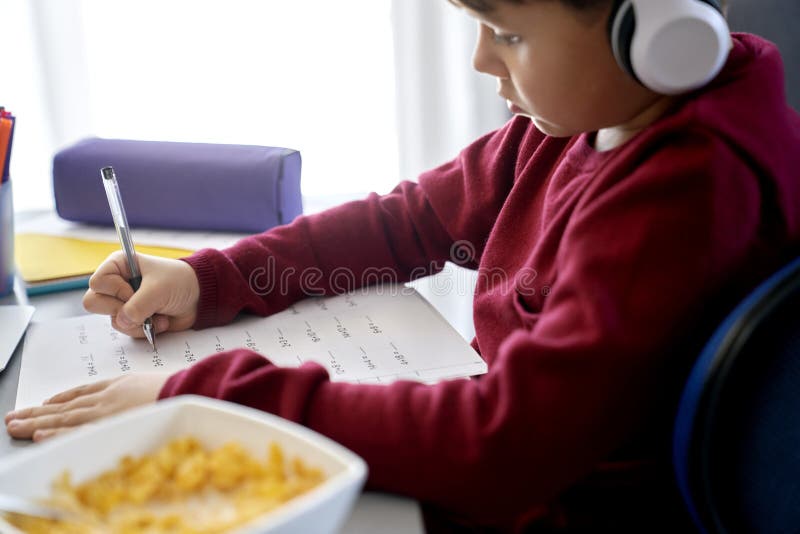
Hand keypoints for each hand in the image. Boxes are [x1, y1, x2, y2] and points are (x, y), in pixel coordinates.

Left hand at [4, 373, 170, 441]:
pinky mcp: (110, 424)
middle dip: (37, 413)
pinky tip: (41, 436)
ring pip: (65, 418)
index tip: (46, 403)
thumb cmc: (179, 388)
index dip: (63, 398)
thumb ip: (141, 390)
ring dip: (37, 423)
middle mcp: (107, 398)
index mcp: (119, 385)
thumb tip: (138, 396)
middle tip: (14, 417)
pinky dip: (59, 433)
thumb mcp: (156, 383)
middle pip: (66, 406)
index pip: (84, 391)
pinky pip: (79, 431)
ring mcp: (107, 411)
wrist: (188, 390)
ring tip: (15, 426)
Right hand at [83, 251, 199, 338]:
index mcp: (118, 265)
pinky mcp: (132, 318)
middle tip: (141, 305)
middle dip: (120, 309)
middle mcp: (116, 283)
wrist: (199, 299)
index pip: (97, 283)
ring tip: (158, 314)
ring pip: (112, 320)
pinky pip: (126, 331)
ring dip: (138, 322)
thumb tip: (122, 321)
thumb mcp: (159, 290)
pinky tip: (161, 321)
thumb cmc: (180, 283)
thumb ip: (138, 306)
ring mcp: (123, 303)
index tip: (135, 291)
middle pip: (94, 303)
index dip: (116, 291)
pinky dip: (144, 329)